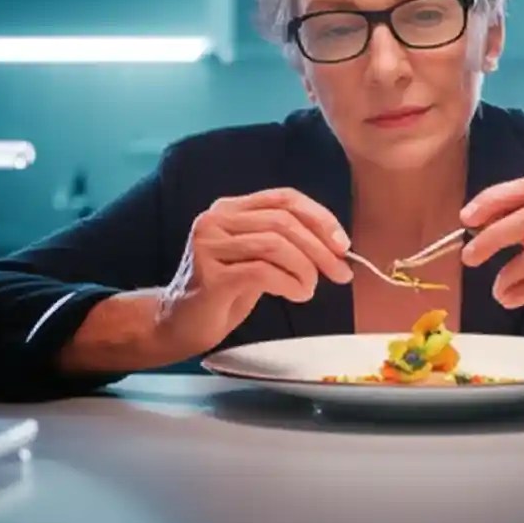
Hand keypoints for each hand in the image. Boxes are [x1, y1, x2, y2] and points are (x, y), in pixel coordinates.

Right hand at [159, 188, 353, 349]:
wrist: (180, 324)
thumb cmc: (225, 291)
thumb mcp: (258, 257)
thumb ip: (286, 242)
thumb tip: (336, 245)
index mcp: (230, 208)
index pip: (284, 198)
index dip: (320, 217)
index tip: (343, 244)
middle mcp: (216, 219)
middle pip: (283, 221)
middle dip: (320, 248)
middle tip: (341, 273)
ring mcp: (209, 246)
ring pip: (275, 244)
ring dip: (305, 268)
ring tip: (309, 288)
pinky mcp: (211, 276)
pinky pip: (263, 272)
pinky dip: (290, 283)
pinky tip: (296, 294)